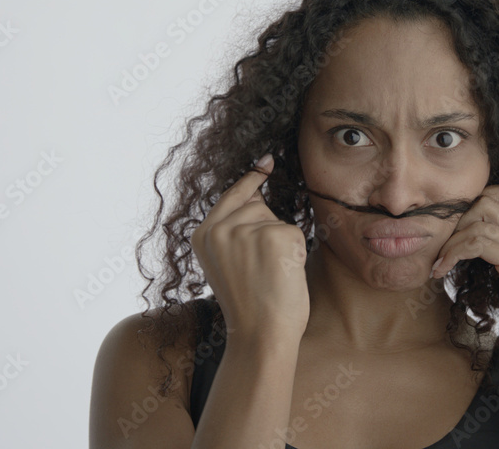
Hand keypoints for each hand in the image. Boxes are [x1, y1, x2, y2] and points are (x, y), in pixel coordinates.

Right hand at [190, 154, 309, 344]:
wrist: (260, 336)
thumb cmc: (250, 305)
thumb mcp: (229, 262)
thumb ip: (235, 230)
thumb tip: (258, 190)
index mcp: (203, 235)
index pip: (231, 195)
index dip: (252, 178)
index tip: (267, 161)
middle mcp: (219, 228)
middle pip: (257, 205)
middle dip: (268, 229)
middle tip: (263, 270)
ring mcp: (246, 230)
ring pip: (276, 220)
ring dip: (282, 244)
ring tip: (270, 275)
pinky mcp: (275, 236)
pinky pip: (294, 232)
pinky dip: (296, 253)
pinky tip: (282, 275)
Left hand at [429, 183, 498, 363]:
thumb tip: (475, 253)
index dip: (478, 203)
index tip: (459, 231)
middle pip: (489, 201)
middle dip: (458, 220)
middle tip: (444, 247)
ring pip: (479, 222)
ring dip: (450, 242)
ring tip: (438, 264)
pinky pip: (479, 243)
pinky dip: (454, 253)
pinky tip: (444, 270)